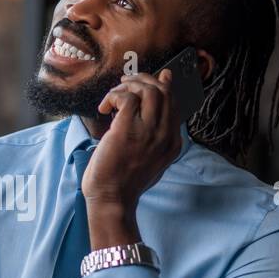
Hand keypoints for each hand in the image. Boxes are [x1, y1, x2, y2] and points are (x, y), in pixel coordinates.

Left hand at [81, 69, 183, 211]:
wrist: (112, 200)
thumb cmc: (125, 180)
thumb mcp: (151, 159)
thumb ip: (156, 135)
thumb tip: (155, 115)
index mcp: (173, 143)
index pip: (174, 103)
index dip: (162, 86)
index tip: (153, 78)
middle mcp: (165, 135)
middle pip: (164, 92)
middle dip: (144, 80)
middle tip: (126, 84)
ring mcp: (148, 132)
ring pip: (148, 90)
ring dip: (129, 86)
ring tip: (114, 96)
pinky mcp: (127, 129)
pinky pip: (127, 98)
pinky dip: (114, 96)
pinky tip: (105, 107)